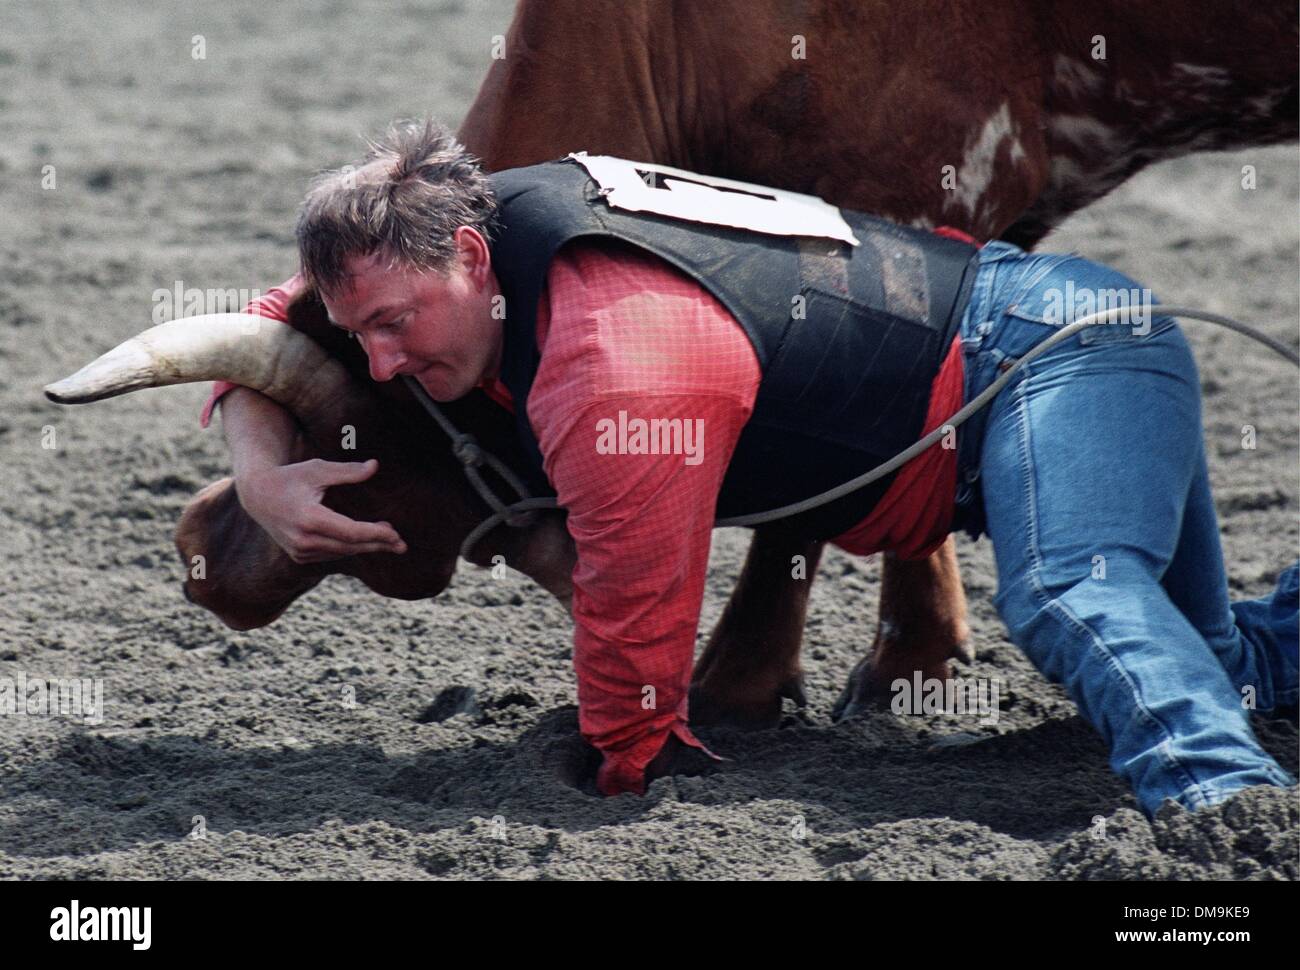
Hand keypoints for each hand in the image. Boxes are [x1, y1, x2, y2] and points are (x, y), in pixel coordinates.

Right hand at [234, 458, 406, 563]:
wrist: (257, 496)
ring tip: (389, 538)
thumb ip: (347, 471)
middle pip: (350, 546)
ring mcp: (300, 551)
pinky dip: (350, 548)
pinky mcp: (299, 555)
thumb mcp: (318, 469)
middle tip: (401, 545)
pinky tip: (365, 540)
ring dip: (366, 546)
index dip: (376, 534)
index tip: (396, 534)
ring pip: (342, 552)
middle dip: (378, 544)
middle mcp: (303, 540)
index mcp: (309, 518)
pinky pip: (332, 553)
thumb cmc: (291, 477)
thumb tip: (375, 466)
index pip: (351, 532)